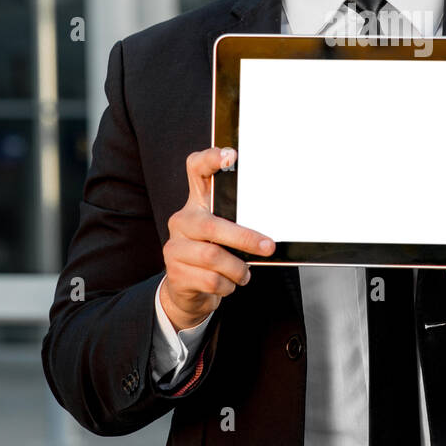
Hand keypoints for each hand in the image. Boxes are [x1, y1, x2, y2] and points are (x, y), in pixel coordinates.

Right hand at [160, 146, 275, 330]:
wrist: (188, 290)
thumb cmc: (215, 253)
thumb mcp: (225, 233)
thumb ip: (237, 222)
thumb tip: (271, 225)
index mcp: (197, 203)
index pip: (197, 170)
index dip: (211, 159)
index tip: (231, 156)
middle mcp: (182, 220)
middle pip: (211, 226)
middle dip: (245, 238)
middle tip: (268, 247)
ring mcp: (175, 246)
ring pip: (213, 257)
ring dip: (237, 269)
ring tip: (244, 273)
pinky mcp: (175, 272)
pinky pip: (210, 280)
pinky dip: (227, 285)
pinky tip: (228, 283)